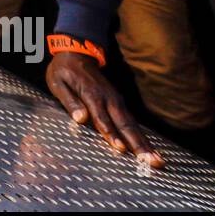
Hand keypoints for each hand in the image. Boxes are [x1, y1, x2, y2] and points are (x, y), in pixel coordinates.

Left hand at [46, 52, 162, 167]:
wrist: (77, 54)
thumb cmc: (64, 70)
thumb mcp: (58, 83)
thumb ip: (70, 101)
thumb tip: (80, 118)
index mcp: (92, 95)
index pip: (102, 118)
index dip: (111, 134)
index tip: (120, 149)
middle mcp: (109, 99)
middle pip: (125, 125)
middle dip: (138, 145)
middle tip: (151, 162)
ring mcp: (116, 101)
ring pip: (132, 125)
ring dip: (144, 143)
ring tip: (156, 160)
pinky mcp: (119, 103)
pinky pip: (131, 122)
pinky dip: (141, 136)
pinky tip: (149, 149)